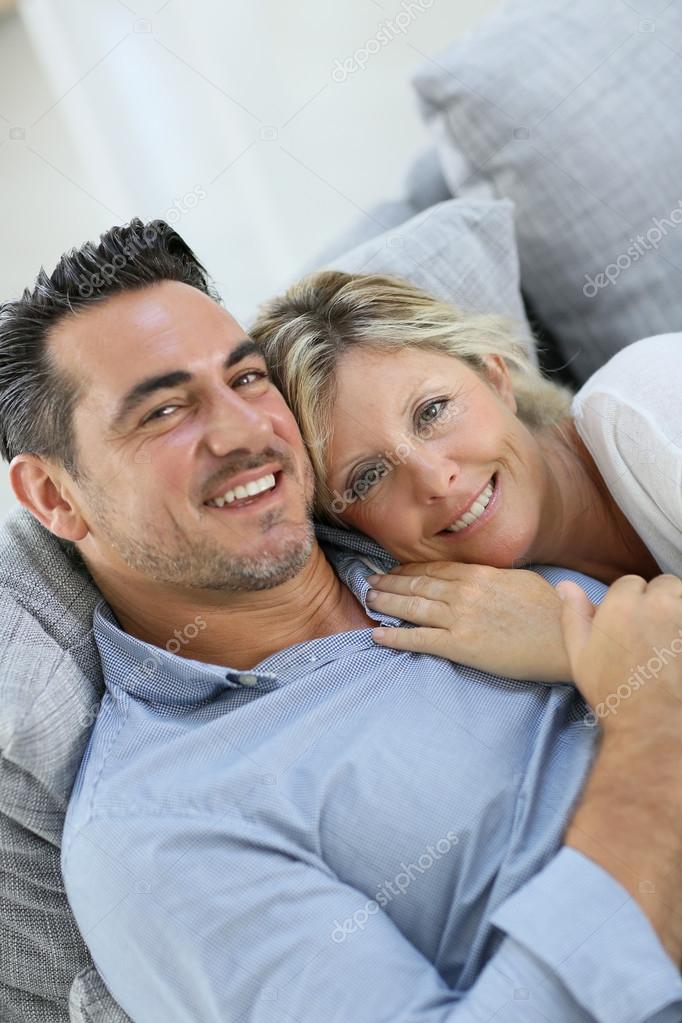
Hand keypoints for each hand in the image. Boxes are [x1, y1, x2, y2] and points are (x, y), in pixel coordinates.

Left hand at [366, 562, 571, 681]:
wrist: (566, 637)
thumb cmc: (552, 610)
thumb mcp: (518, 580)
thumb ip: (490, 577)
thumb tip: (475, 577)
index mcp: (478, 573)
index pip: (433, 568)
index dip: (408, 569)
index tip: (392, 570)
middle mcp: (463, 591)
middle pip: (416, 583)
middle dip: (390, 583)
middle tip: (369, 581)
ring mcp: (460, 618)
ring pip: (412, 606)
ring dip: (386, 602)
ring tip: (368, 600)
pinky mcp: (461, 645)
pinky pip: (419, 639)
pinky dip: (395, 636)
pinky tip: (377, 635)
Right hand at [557, 574, 681, 735]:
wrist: (653, 725)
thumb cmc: (613, 692)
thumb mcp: (580, 656)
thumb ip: (574, 615)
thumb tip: (566, 584)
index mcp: (622, 604)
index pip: (631, 583)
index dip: (628, 602)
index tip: (628, 626)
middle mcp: (658, 604)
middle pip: (664, 585)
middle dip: (659, 601)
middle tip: (653, 632)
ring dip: (677, 612)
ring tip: (669, 642)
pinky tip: (676, 652)